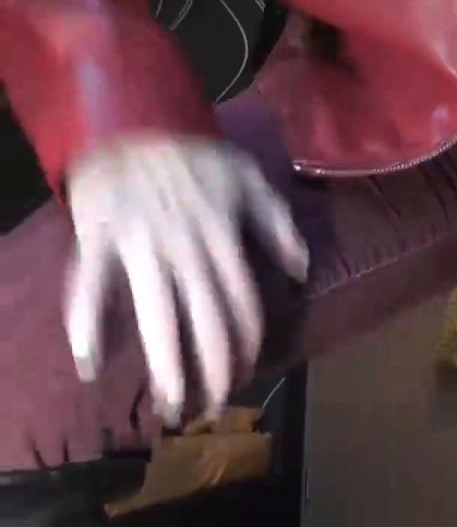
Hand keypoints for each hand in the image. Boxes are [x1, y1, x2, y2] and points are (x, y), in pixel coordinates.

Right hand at [65, 137, 307, 422]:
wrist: (134, 120)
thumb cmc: (196, 155)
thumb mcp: (251, 180)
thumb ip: (278, 225)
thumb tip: (300, 271)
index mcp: (223, 236)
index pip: (241, 302)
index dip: (246, 342)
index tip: (246, 371)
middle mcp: (187, 247)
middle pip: (205, 318)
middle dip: (212, 366)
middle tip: (211, 406)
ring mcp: (141, 245)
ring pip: (157, 313)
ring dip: (165, 362)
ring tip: (170, 404)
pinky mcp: (100, 239)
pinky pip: (91, 287)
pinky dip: (86, 324)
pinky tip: (89, 365)